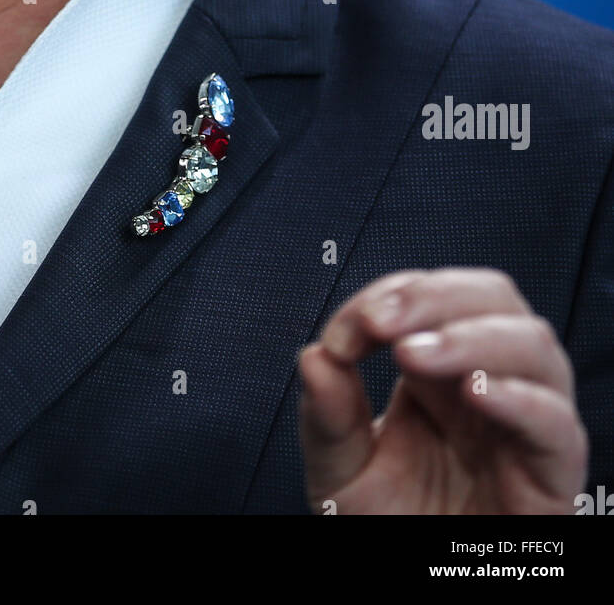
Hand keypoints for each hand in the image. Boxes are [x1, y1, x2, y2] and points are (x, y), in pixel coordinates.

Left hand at [298, 267, 588, 513]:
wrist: (419, 594)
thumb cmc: (395, 529)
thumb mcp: (342, 475)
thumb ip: (326, 419)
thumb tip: (314, 358)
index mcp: (439, 372)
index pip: (429, 296)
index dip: (389, 296)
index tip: (346, 332)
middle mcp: (487, 385)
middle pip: (491, 297)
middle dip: (433, 296)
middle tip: (382, 322)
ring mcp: (524, 425)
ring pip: (532, 344)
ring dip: (470, 335)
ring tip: (415, 354)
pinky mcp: (552, 476)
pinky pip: (557, 424)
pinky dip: (521, 398)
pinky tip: (475, 392)